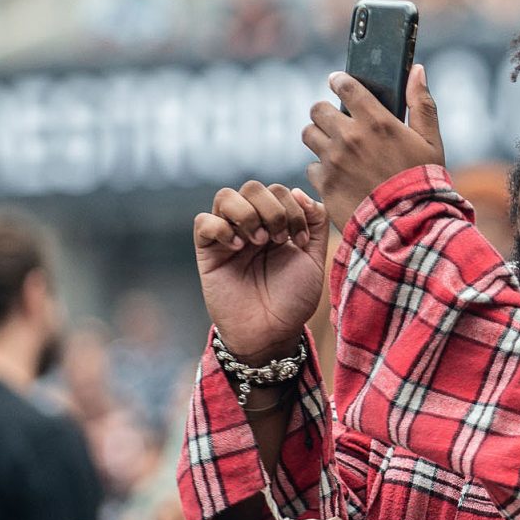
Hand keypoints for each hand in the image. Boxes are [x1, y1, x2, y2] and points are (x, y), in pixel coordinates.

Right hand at [193, 182, 330, 364]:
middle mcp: (251, 224)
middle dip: (272, 209)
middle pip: (253, 187)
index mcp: (277, 223)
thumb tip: (299, 191)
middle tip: (279, 240)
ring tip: (258, 242)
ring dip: (247, 213)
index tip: (299, 242)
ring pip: (226, 196)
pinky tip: (238, 246)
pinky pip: (203, 221)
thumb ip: (316, 222)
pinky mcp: (207, 251)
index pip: (279, 190)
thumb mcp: (314, 258)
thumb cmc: (293, 299)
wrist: (271, 332)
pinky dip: (221, 227)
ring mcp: (228, 236)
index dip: (293, 208)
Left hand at [304, 65, 444, 227]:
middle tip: (336, 121)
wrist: (410, 226)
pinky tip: (337, 176)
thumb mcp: (431, 142)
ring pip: (309, 135)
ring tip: (333, 147)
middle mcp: (349, 136)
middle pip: (318, 109)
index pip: (345, 86)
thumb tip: (417, 70)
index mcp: (376, 121)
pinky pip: (312, 168)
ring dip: (319, 138)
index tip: (338, 82)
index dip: (339, 81)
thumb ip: (422, 103)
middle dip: (326, 112)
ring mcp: (334, 161)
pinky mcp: (324, 184)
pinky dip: (322, 171)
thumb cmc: (423, 183)